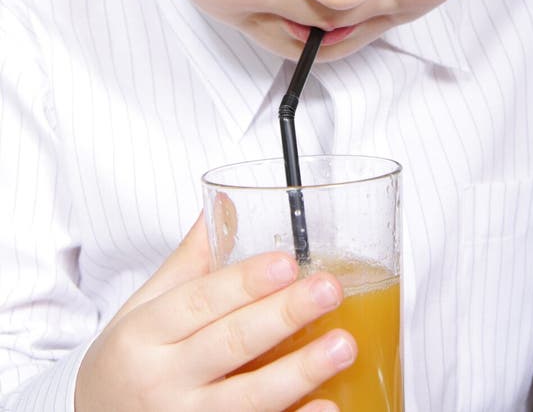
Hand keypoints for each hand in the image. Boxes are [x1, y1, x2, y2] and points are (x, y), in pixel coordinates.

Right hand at [75, 215, 355, 411]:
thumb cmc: (127, 359)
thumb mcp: (145, 307)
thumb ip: (189, 261)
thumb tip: (225, 203)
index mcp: (146, 333)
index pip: (200, 302)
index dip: (245, 282)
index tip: (288, 262)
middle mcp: (163, 379)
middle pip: (230, 345)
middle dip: (283, 316)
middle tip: (330, 289)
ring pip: (247, 399)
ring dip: (299, 372)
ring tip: (343, 345)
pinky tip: (329, 405)